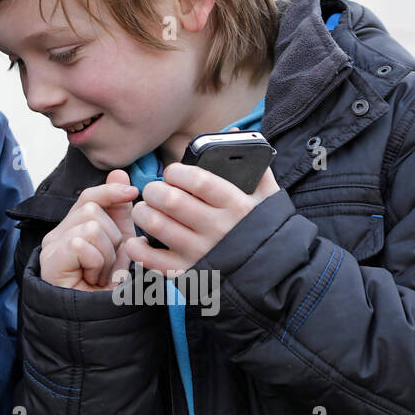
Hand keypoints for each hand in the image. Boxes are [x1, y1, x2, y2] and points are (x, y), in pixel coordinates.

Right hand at [39, 169, 138, 290]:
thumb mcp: (121, 244)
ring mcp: (51, 246)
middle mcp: (57, 233)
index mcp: (73, 227)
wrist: (99, 321)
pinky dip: (96, 263)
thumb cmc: (108, 286)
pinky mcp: (50, 258)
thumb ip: (119, 210)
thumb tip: (119, 172)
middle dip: (113, 237)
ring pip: (90, 226)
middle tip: (110, 264)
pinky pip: (82, 243)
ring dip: (107, 254)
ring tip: (101, 274)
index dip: (110, 191)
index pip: (89, 196)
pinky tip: (92, 278)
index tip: (133, 192)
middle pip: (91, 210)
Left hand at [127, 163, 279, 273]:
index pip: (196, 179)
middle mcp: (217, 228)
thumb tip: (238, 134)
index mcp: (235, 205)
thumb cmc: (267, 233)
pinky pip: (151, 259)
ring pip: (155, 225)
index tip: (172, 173)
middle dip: (153, 190)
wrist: (276, 280)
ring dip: (143, 213)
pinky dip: (138, 247)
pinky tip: (141, 239)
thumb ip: (255, 166)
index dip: (176, 172)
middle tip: (154, 192)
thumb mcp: (268, 198)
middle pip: (169, 200)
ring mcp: (201, 252)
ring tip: (147, 210)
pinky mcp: (188, 274)